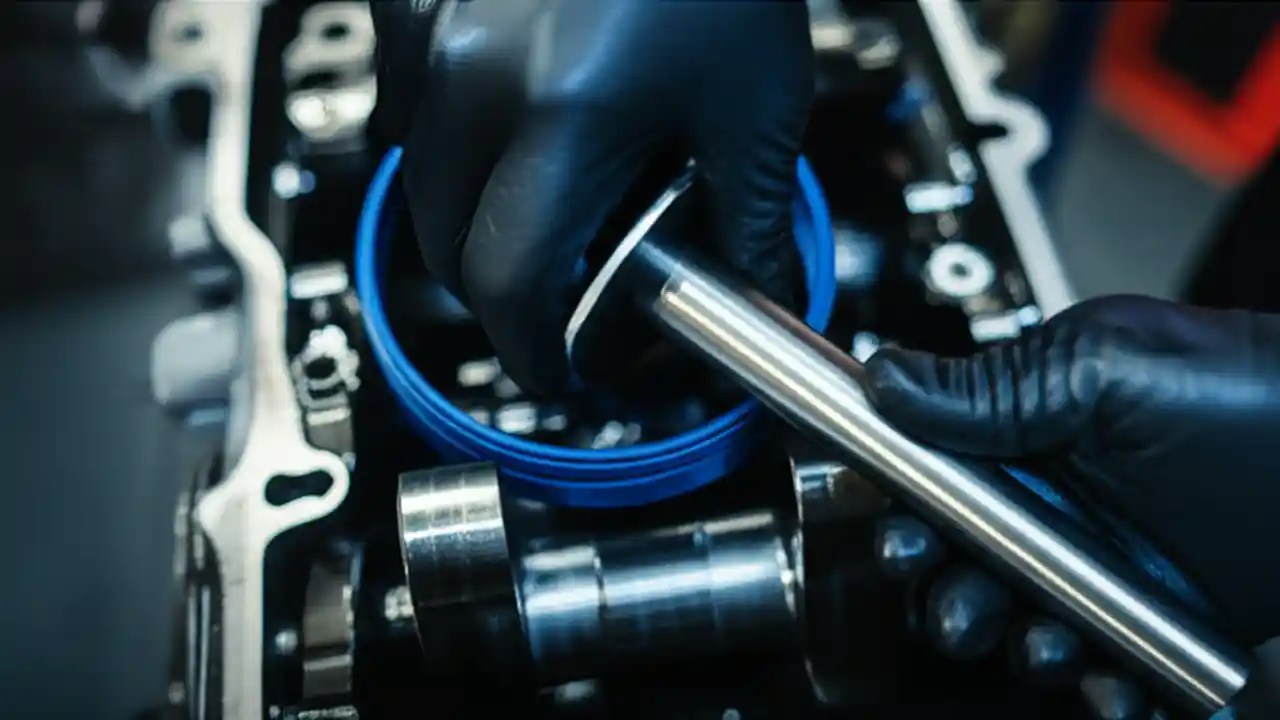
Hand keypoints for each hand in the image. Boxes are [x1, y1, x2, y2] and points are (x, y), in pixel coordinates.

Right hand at [372, 0, 811, 395]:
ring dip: (472, 212)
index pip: (509, 285)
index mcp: (563, 108)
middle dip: (499, 292)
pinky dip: (455, 137)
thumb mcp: (755, 100)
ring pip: (420, 177)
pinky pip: (410, 102)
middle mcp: (473, 69)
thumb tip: (754, 293)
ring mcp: (431, 24)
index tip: (563, 370)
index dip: (534, 353)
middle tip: (563, 295)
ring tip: (548, 192)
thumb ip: (750, 217)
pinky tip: (518, 116)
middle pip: (444, 246)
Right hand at [865, 295, 1279, 716]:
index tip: (900, 536)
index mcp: (1022, 436)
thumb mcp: (1103, 365)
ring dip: (1015, 646)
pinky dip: (1099, 693)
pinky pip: (1102, 672)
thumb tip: (887, 378)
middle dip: (945, 594)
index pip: (928, 477)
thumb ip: (990, 385)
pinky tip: (1110, 686)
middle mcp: (1050, 507)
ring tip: (1047, 643)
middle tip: (961, 607)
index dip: (902, 512)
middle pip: (957, 566)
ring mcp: (1097, 569)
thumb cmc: (1244, 390)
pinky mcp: (1148, 625)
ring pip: (1016, 628)